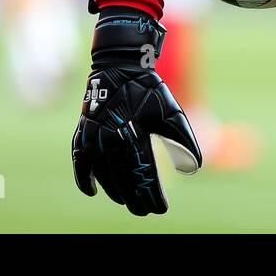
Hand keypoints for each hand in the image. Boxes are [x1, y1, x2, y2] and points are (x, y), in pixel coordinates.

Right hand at [71, 4, 201, 215]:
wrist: (119, 65)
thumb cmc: (150, 89)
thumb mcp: (172, 112)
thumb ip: (184, 140)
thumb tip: (195, 167)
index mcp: (134, 135)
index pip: (144, 175)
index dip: (151, 195)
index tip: (160, 208)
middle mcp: (110, 140)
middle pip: (122, 180)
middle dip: (134, 198)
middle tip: (144, 210)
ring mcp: (93, 137)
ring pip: (102, 175)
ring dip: (114, 191)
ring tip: (126, 201)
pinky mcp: (82, 133)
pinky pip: (79, 162)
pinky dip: (84, 178)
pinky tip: (92, 191)